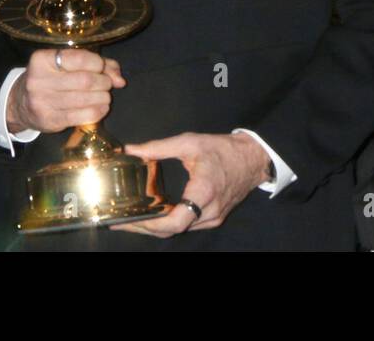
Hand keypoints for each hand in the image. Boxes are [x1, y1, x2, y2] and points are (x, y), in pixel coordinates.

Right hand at [6, 48, 125, 133]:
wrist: (20, 104)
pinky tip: (101, 108)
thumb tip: (120, 79)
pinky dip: (98, 111)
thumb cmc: (50, 79)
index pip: (79, 58)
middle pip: (85, 80)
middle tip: (106, 84)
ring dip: (103, 97)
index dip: (97, 63)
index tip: (101, 68)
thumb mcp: (66, 65)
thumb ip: (96, 64)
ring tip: (105, 96)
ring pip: (85, 99)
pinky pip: (82, 116)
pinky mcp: (49, 120)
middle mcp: (39, 80)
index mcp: (42, 60)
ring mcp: (42, 102)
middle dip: (103, 82)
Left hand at [111, 132, 269, 236]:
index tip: (129, 219)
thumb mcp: (190, 143)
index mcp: (203, 192)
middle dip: (144, 229)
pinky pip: (187, 226)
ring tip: (131, 219)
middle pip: (172, 230)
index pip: (175, 221)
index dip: (150, 224)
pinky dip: (168, 223)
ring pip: (178, 231)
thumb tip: (131, 150)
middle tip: (119, 222)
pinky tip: (154, 215)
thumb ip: (158, 147)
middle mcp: (209, 212)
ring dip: (155, 228)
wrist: (253, 158)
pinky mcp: (214, 218)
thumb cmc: (223, 149)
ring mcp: (213, 218)